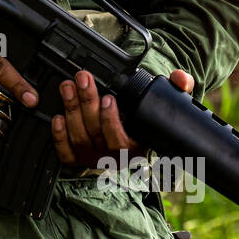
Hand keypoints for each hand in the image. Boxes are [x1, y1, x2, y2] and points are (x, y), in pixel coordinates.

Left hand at [52, 68, 195, 168]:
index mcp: (136, 148)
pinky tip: (58, 117)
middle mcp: (113, 158)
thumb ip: (178, 88)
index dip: (110, 120)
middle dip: (86, 103)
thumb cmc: (148, 120)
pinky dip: (59, 137)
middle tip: (82, 79)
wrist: (137, 135)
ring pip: (79, 138)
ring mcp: (95, 159)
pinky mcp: (79, 160)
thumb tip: (180, 78)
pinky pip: (66, 153)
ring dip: (71, 110)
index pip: (120, 140)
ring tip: (68, 87)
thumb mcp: (169, 105)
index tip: (109, 98)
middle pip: (94, 134)